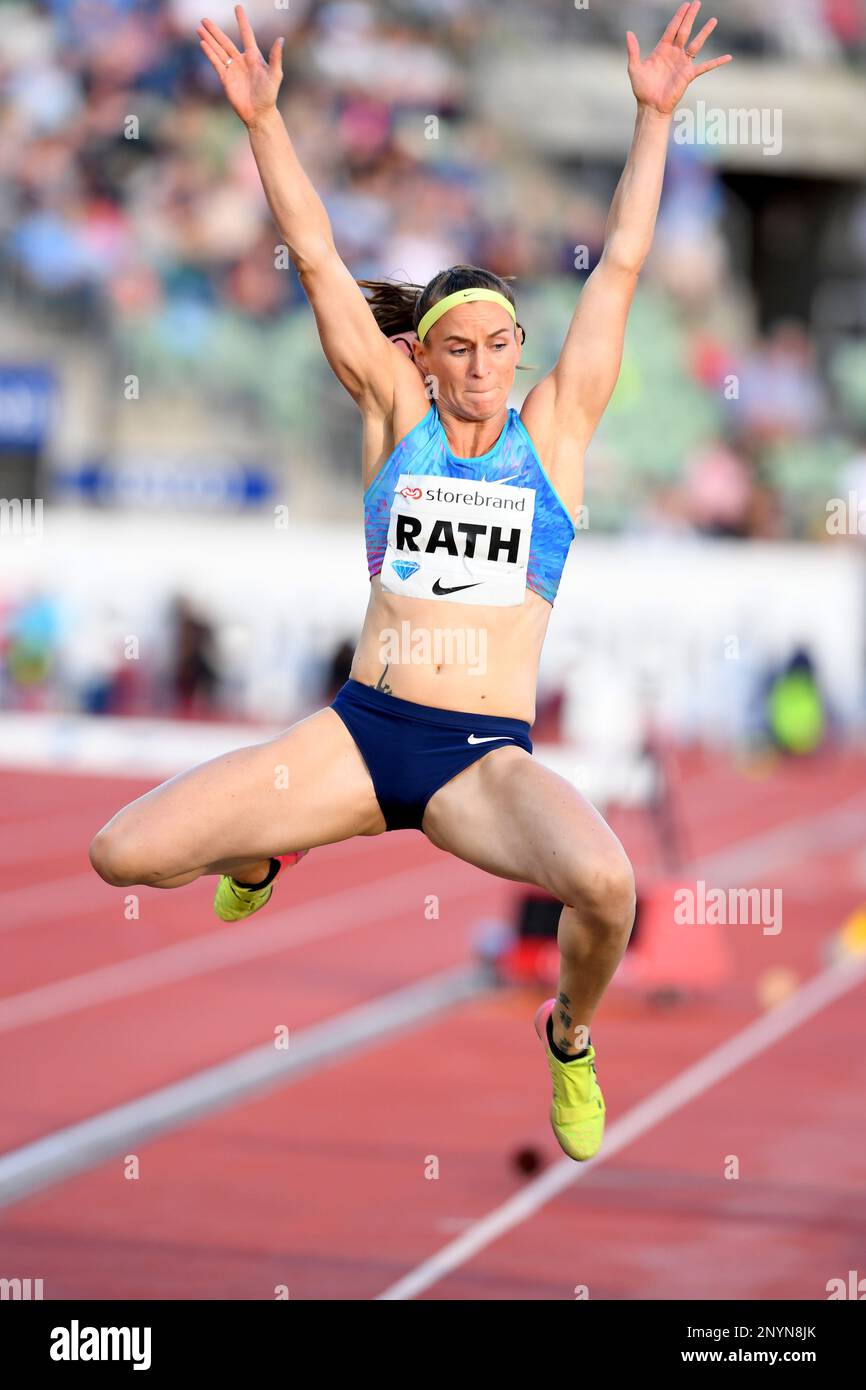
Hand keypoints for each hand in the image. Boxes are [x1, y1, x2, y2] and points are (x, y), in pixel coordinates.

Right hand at [197, 3, 282, 127]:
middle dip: (215, 30)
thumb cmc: (269, 95)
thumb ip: (276, 57)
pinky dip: (209, 53)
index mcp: (254, 57)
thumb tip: (281, 39)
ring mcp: (233, 69)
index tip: (237, 7)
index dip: (242, 21)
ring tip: (199, 28)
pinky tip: (202, 43)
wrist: (259, 113)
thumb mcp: (275, 75)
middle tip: (204, 19)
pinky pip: (216, 62)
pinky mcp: (225, 78)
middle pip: (225, 41)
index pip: (246, 34)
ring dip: (209, 39)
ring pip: (218, 50)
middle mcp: (242, 60)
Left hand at [626, 2, 731, 115]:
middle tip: (697, 3)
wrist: (650, 107)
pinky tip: (728, 57)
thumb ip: (633, 50)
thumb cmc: (642, 89)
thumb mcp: (634, 68)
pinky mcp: (689, 75)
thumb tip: (628, 33)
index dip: (678, 16)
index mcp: (662, 50)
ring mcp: (683, 63)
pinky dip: (717, 62)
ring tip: (713, 20)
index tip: (686, 4)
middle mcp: (674, 54)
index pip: (672, 28)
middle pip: (684, 30)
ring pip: (696, 43)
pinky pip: (706, 66)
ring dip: (705, 32)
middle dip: (690, 16)